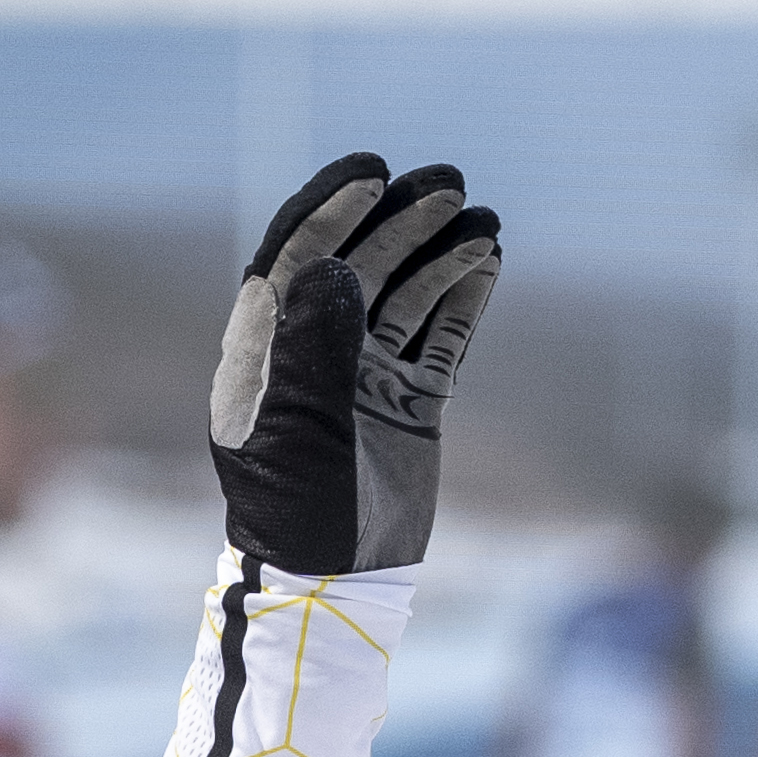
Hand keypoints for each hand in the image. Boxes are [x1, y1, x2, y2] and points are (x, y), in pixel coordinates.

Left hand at [208, 153, 501, 573]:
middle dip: (403, 220)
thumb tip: (335, 266)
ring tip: (484, 221)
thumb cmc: (297, 511)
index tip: (374, 173)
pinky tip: (487, 263)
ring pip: (407, 294)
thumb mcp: (297, 429)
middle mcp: (318, 350)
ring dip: (442, 253)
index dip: (333, 208)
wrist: (332, 584)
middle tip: (450, 184)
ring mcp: (367, 375)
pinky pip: (440, 339)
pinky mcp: (410, 403)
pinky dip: (463, 301)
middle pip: (361, 263)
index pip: (299, 256)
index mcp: (270, 347)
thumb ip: (314, 348)